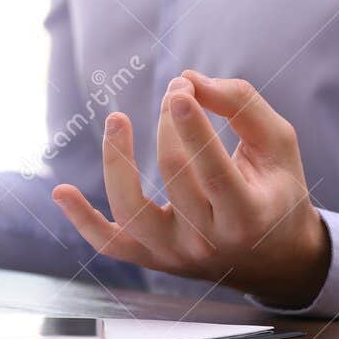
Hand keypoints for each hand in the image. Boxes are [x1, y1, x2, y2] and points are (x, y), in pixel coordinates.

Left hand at [51, 71, 329, 307]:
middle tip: (176, 90)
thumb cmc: (275, 187)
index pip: (212, 171)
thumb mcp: (278, 143)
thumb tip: (187, 80)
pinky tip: (61, 192)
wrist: (273, 257)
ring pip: (133, 212)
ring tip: (116, 119)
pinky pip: (109, 243)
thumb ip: (240, 104)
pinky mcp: (151, 258)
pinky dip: (82, 220)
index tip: (178, 88)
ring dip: (117, 161)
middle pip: (175, 177)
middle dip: (169, 126)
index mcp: (248, 215)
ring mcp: (175, 254)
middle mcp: (209, 242)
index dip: (192, 128)